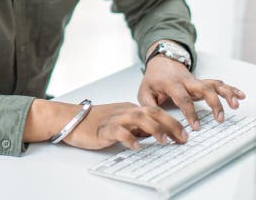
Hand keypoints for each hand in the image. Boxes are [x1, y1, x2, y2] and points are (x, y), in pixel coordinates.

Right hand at [62, 102, 188, 150]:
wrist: (70, 118)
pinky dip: (129, 138)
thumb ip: (137, 126)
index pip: (156, 112)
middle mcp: (125, 111)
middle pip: (152, 112)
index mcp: (130, 109)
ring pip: (138, 118)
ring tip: (164, 140)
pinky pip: (118, 131)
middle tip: (183, 138)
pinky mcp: (104, 128)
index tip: (185, 135)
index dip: (173, 122)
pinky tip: (136, 146)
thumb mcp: (121, 123)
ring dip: (153, 128)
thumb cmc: (94, 122)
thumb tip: (155, 133)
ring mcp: (115, 119)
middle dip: (170, 124)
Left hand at [138, 55, 245, 129]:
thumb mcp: (144, 92)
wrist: (161, 62)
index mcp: (171, 84)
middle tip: (220, 118)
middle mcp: (187, 81)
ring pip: (214, 85)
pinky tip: (241, 95)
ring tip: (236, 104)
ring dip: (226, 94)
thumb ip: (149, 107)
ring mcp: (197, 81)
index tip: (197, 127)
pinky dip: (231, 89)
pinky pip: (218, 84)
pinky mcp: (203, 83)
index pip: (183, 98)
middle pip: (204, 89)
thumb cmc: (153, 80)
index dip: (190, 113)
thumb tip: (155, 123)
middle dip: (214, 103)